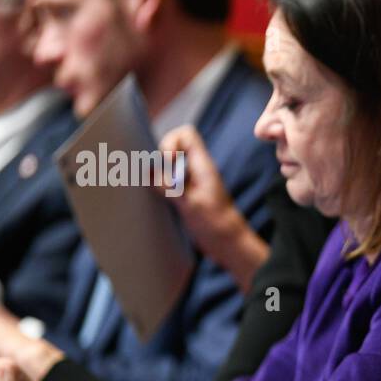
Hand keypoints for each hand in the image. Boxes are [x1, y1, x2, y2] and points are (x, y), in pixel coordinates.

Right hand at [158, 125, 266, 292]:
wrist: (230, 245)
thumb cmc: (217, 226)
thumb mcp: (192, 205)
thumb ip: (172, 186)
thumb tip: (151, 171)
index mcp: (203, 166)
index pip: (186, 135)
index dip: (170, 142)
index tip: (165, 163)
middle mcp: (196, 170)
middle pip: (172, 148)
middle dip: (158, 159)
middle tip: (155, 179)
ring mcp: (190, 182)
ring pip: (167, 166)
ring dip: (156, 174)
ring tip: (152, 189)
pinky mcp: (184, 196)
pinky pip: (167, 182)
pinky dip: (158, 186)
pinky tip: (156, 199)